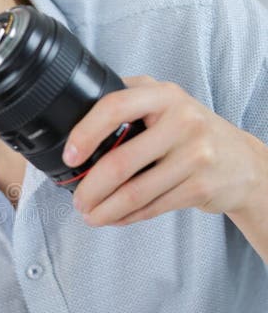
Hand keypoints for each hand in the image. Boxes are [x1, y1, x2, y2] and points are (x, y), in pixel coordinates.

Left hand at [63, 75, 262, 226]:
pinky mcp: (200, 186)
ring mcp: (195, 155)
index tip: (70, 157)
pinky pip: (152, 207)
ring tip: (90, 215)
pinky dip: (127, 216)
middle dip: (89, 188)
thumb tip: (76, 117)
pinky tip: (115, 217)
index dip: (85, 134)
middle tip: (77, 200)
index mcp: (164, 95)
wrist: (243, 162)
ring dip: (104, 209)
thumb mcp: (167, 102)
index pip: (115, 107)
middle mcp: (183, 121)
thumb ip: (129, 99)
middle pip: (120, 162)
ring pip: (134, 192)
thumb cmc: (193, 132)